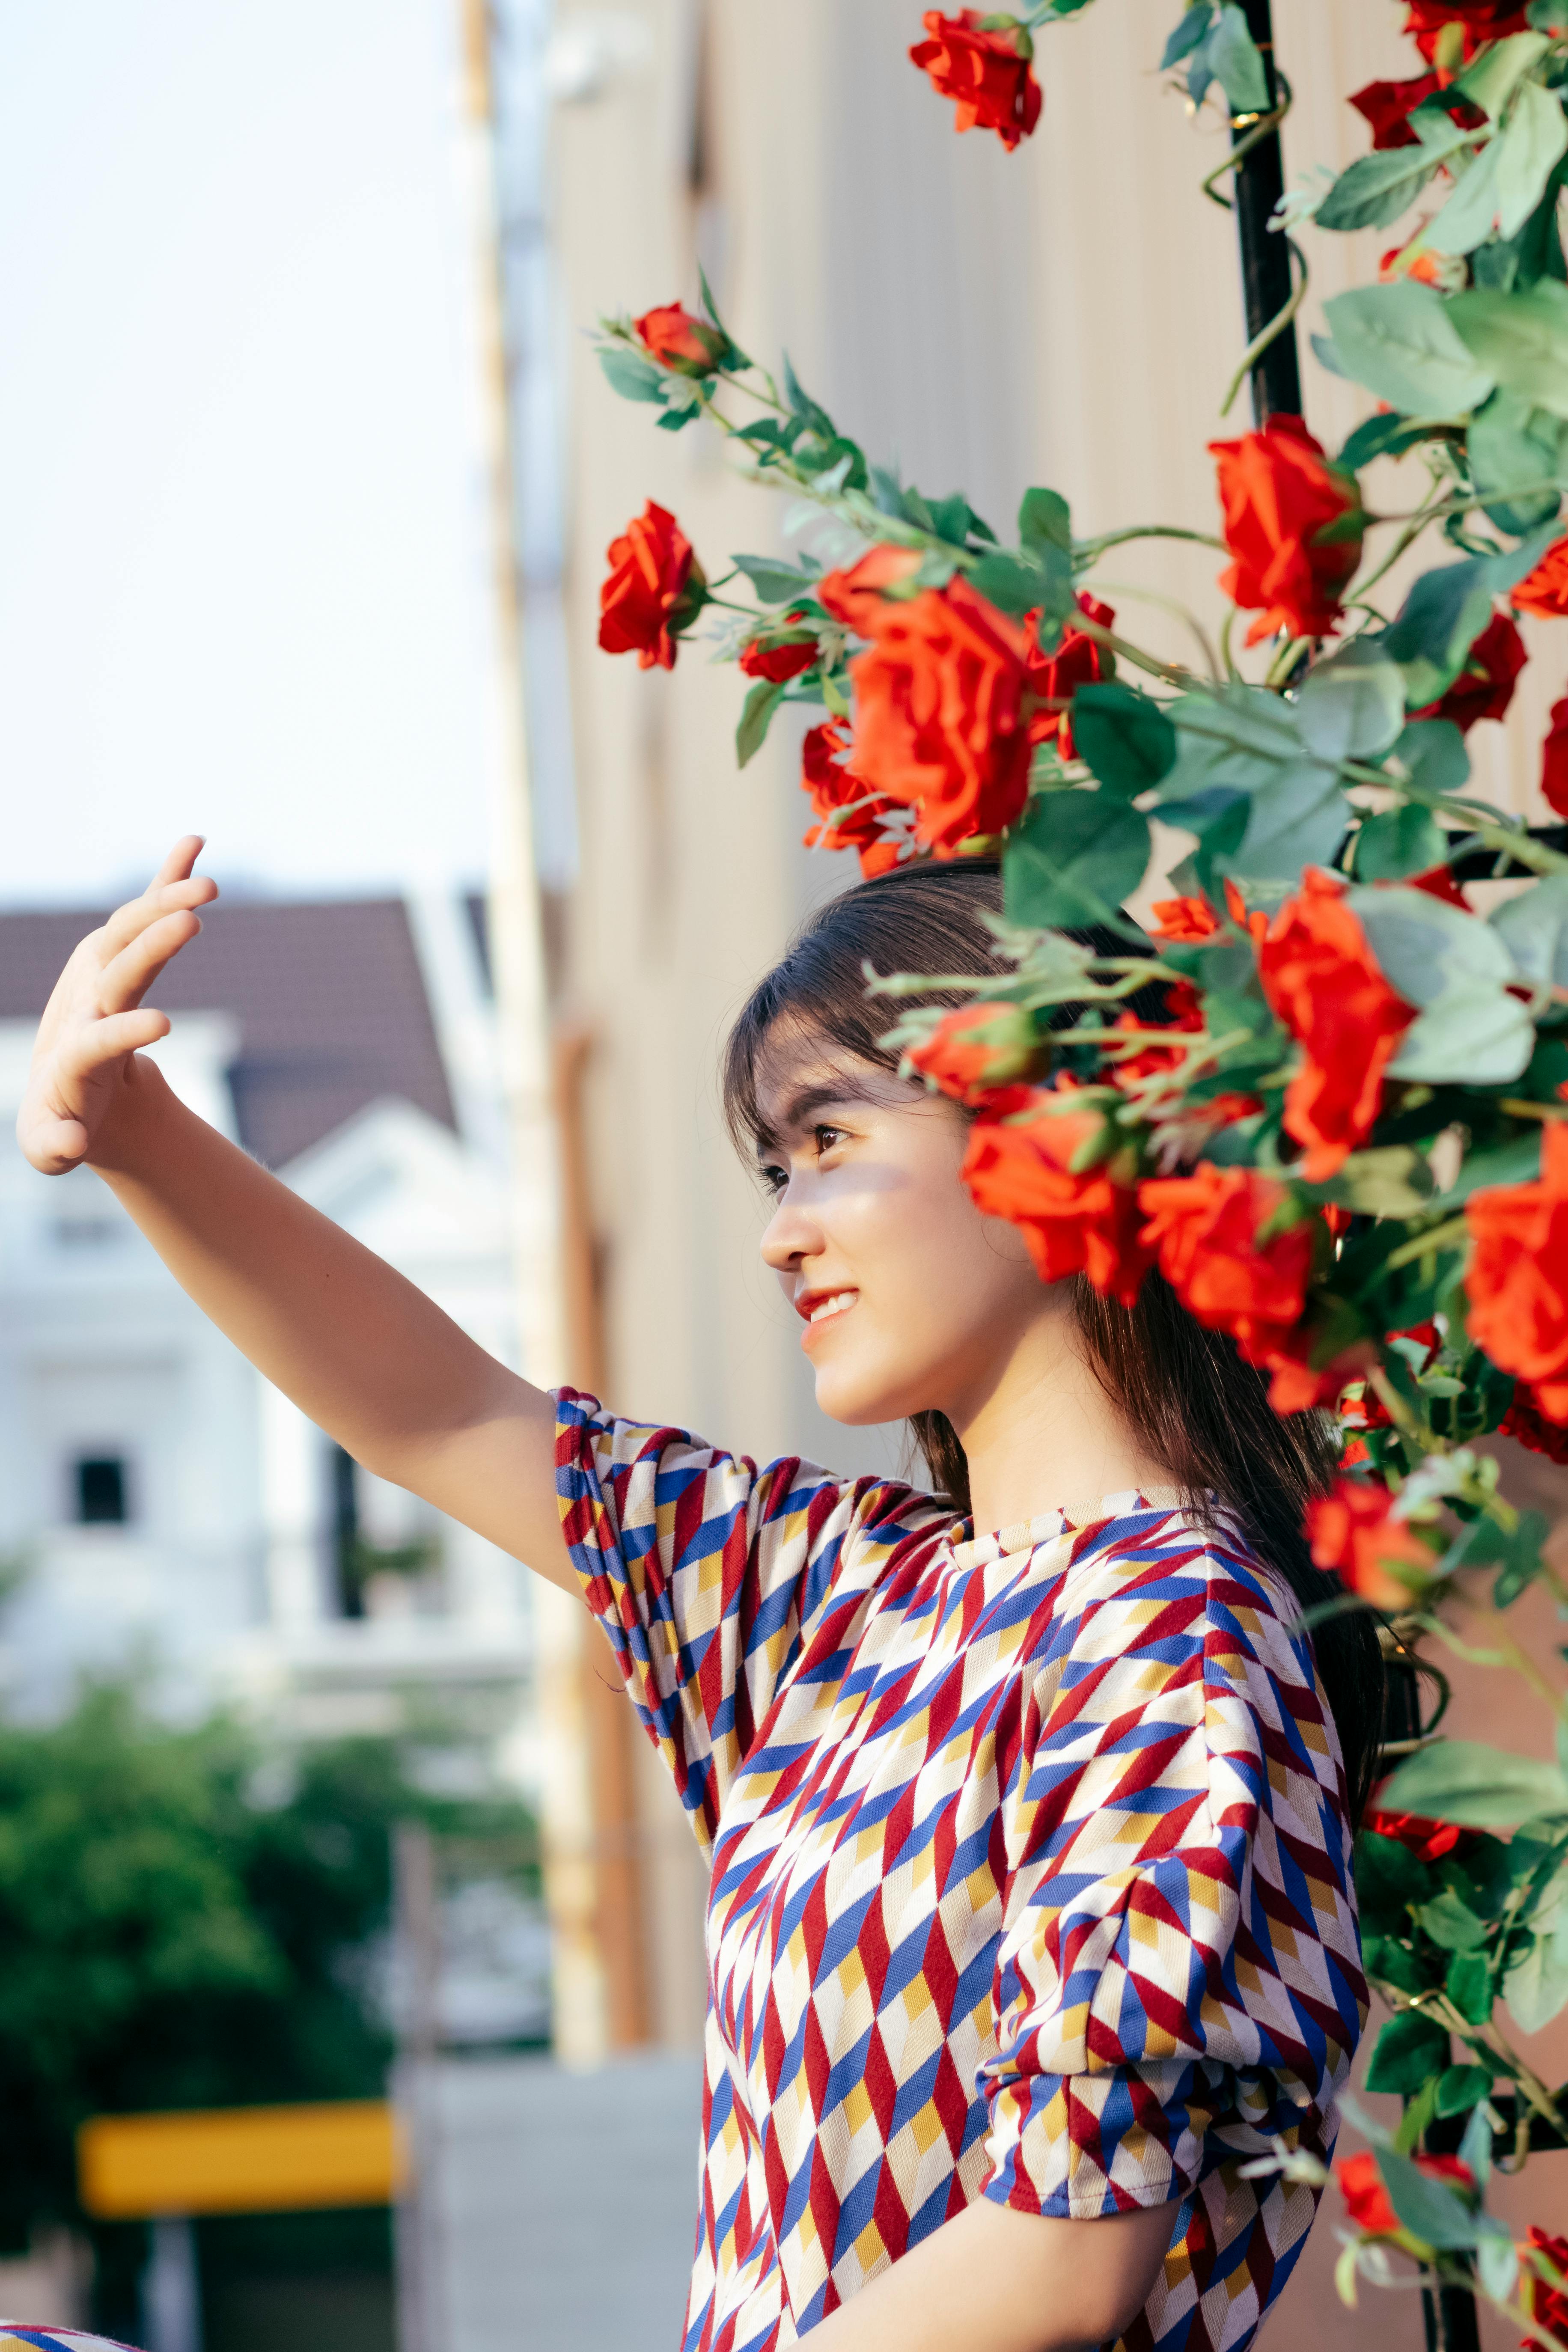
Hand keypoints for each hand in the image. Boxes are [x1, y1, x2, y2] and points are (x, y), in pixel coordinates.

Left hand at [16, 836, 217, 1175]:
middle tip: (190, 921)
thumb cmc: (62, 1120)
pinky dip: (166, 878)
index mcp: (73, 1051)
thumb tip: (71, 1142)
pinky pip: (145, 912)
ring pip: (132, 933)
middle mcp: (86, 1003)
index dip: (125, 1030)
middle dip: (150, 945)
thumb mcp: (50, 1146)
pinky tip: (193, 844)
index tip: (164, 1025)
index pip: (97, 1035)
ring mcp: (103, 973)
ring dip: (165, 904)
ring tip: (208, 885)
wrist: (68, 1086)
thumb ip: (53, 1147)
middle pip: (116, 969)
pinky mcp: (122, 957)